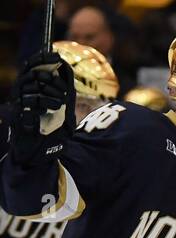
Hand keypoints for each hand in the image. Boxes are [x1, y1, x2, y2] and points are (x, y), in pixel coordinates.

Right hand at [11, 51, 74, 165]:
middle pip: (31, 75)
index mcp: (30, 89)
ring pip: (30, 87)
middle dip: (49, 78)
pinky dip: (44, 102)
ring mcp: (18, 103)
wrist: (41, 153)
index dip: (41, 59)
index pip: (31, 67)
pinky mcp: (18, 114)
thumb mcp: (64, 108)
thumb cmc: (52, 131)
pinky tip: (55, 106)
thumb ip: (64, 89)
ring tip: (60, 102)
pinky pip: (29, 102)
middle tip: (63, 89)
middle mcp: (21, 93)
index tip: (56, 55)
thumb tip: (65, 68)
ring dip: (49, 92)